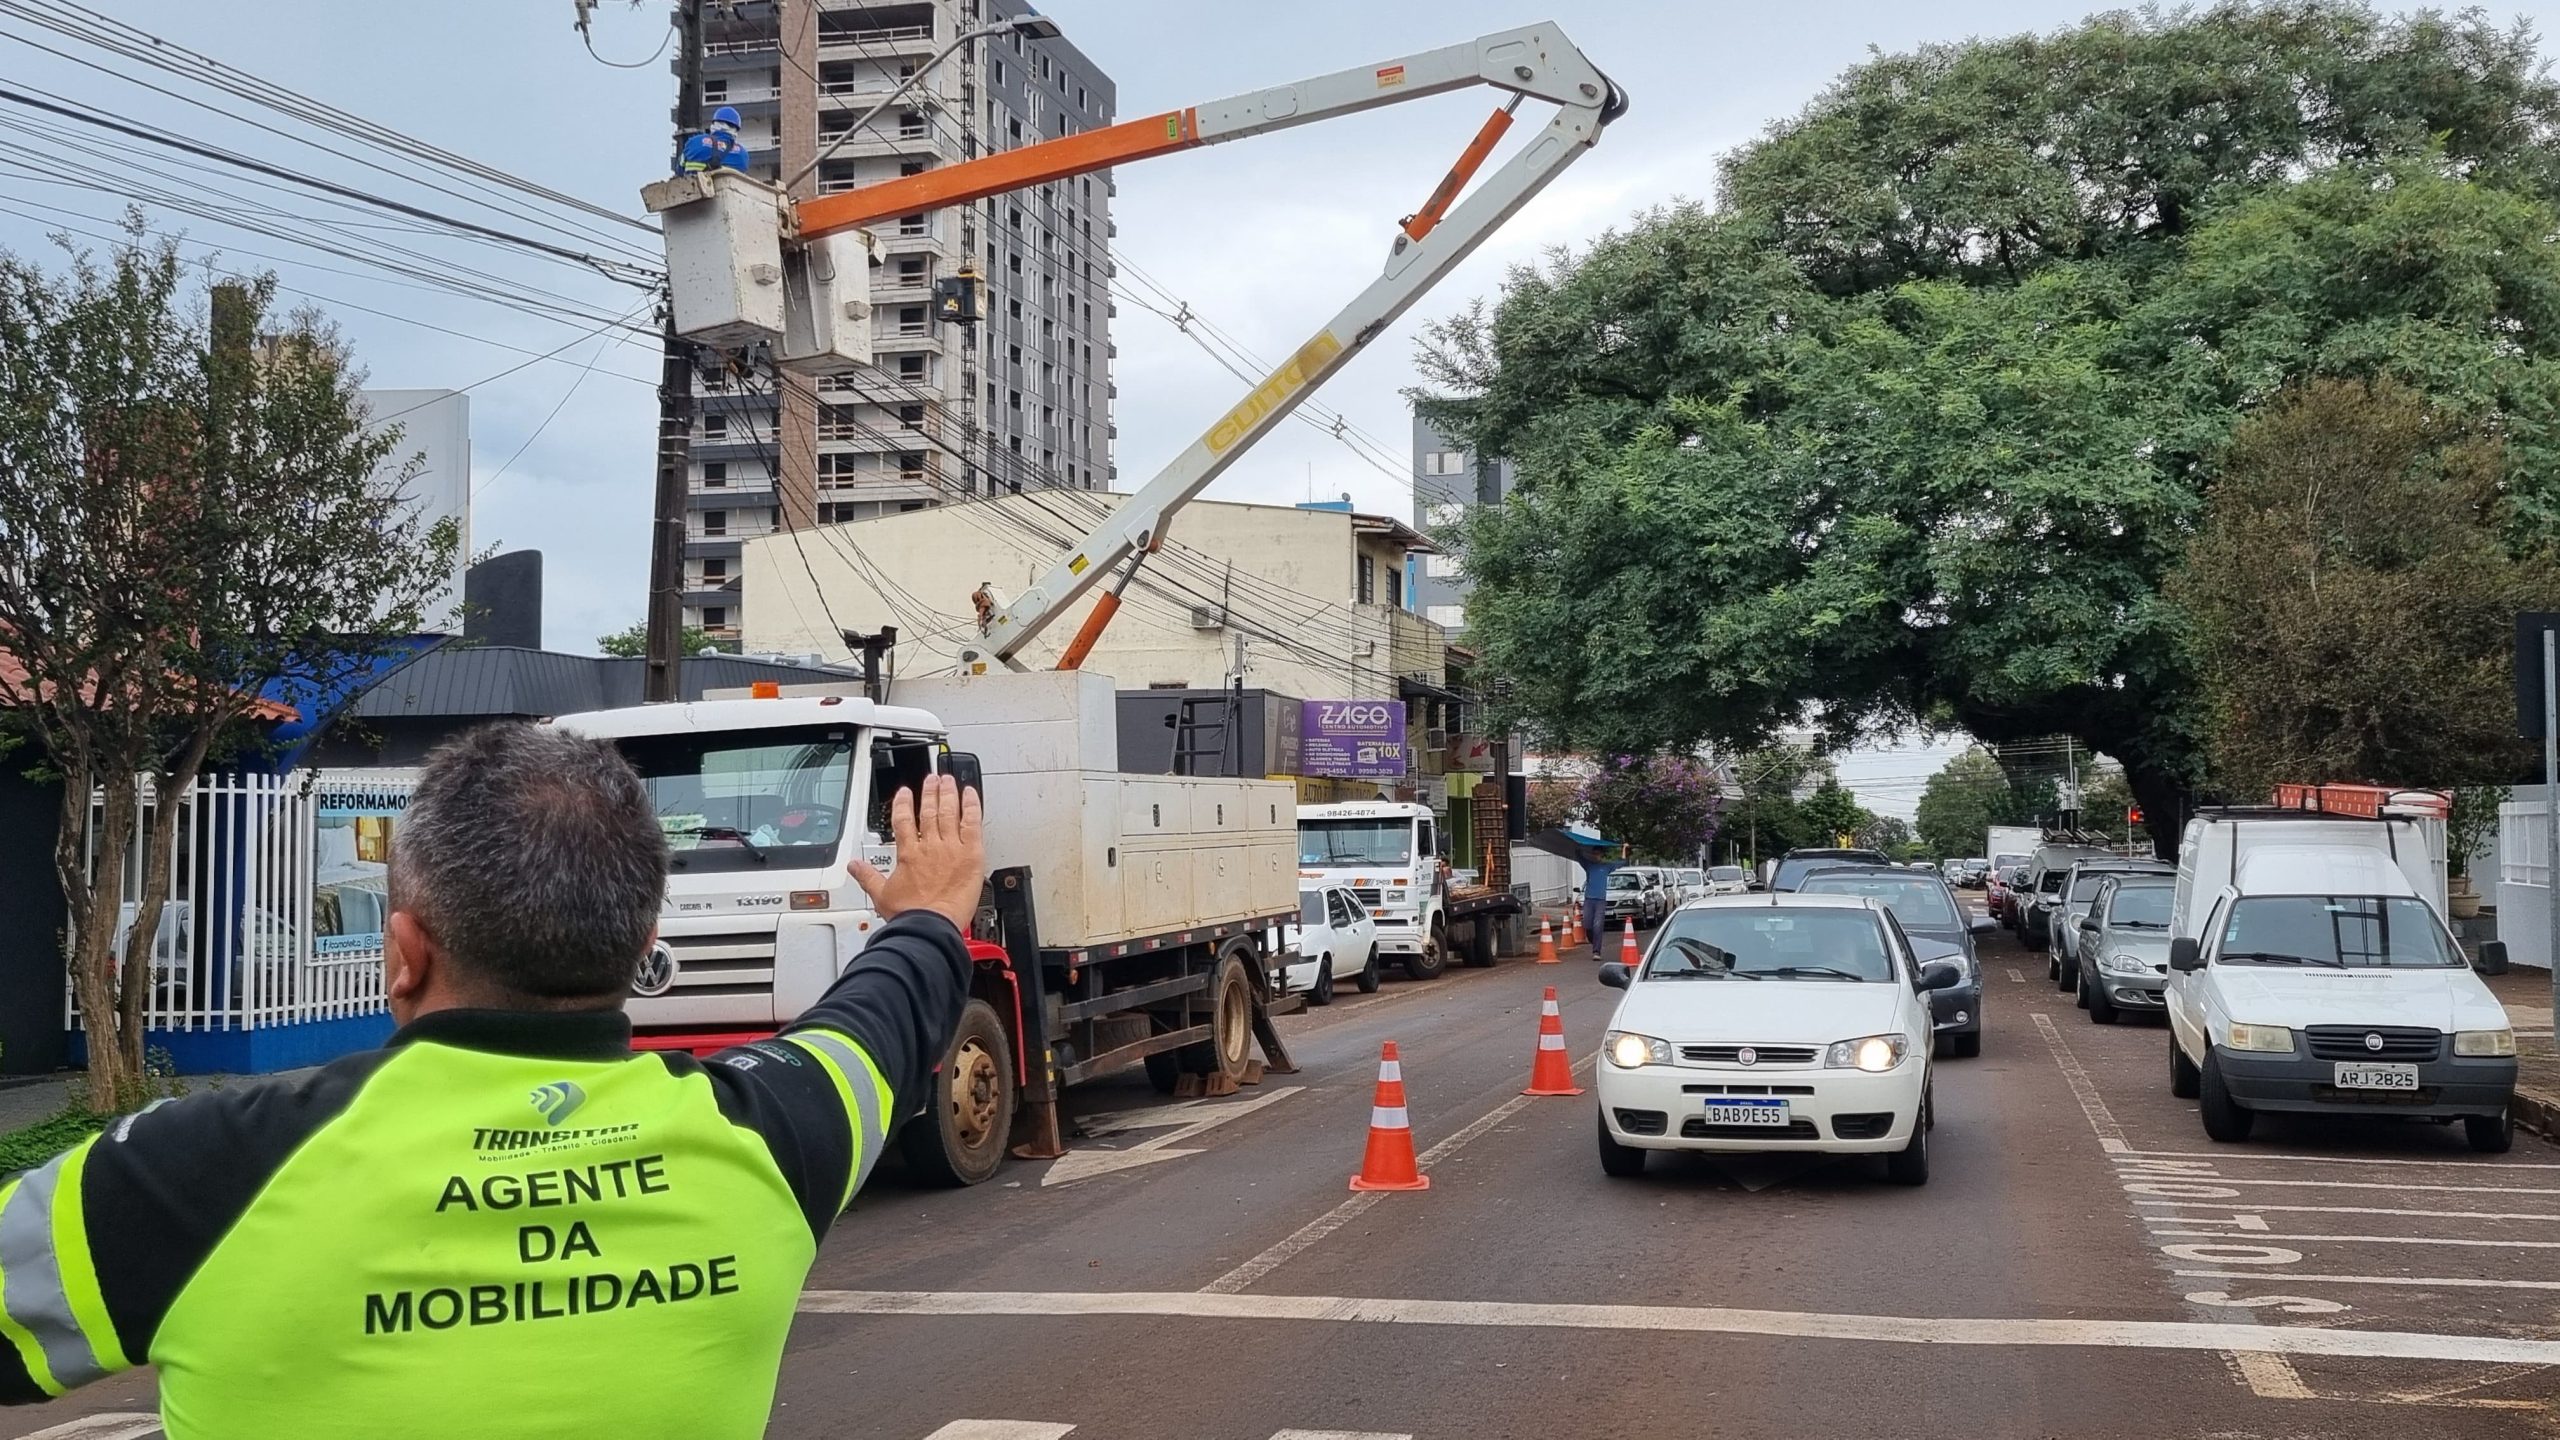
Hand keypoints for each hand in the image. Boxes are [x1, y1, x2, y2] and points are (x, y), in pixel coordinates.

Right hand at [848, 774, 984, 930]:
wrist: (931, 925)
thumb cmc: (910, 914)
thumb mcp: (882, 894)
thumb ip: (867, 876)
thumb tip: (854, 866)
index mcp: (909, 854)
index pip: (903, 819)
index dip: (903, 803)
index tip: (905, 793)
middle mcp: (930, 846)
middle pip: (929, 810)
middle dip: (930, 791)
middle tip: (932, 778)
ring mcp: (951, 849)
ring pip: (949, 812)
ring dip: (948, 794)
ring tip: (948, 780)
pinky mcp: (971, 855)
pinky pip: (972, 824)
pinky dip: (972, 807)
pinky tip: (971, 795)